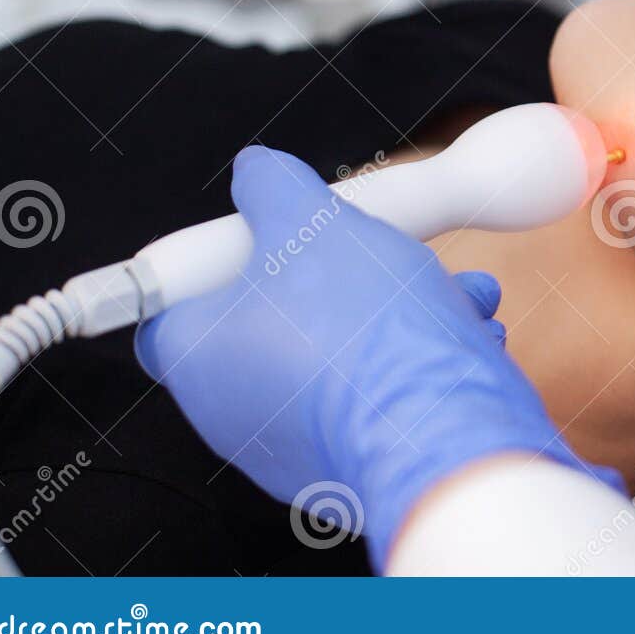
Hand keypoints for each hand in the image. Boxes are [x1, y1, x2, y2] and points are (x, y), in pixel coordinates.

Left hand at [136, 145, 620, 567]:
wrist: (443, 433)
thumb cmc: (363, 336)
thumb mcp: (311, 221)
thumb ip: (273, 187)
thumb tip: (257, 171)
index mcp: (197, 356)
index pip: (171, 301)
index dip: (215, 257)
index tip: (256, 231)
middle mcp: (235, 411)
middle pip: (274, 317)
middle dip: (339, 273)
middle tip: (371, 247)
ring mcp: (298, 444)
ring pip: (340, 352)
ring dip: (395, 310)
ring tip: (447, 287)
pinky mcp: (358, 462)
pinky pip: (379, 393)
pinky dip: (417, 358)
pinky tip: (463, 331)